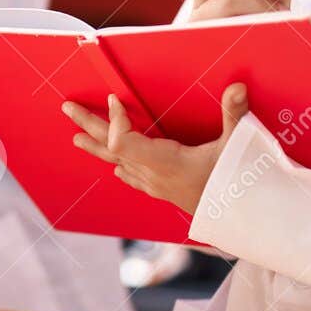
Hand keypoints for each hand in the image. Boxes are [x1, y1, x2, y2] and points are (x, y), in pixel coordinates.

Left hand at [62, 84, 249, 214]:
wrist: (242, 224)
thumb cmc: (237, 186)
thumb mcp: (238, 147)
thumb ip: (235, 114)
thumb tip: (238, 85)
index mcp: (165, 163)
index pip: (123, 142)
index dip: (115, 120)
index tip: (115, 98)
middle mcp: (154, 175)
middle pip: (112, 149)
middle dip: (90, 126)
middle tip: (68, 108)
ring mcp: (157, 186)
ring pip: (119, 163)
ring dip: (98, 147)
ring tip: (77, 138)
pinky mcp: (166, 193)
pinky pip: (134, 179)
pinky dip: (122, 167)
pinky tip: (116, 170)